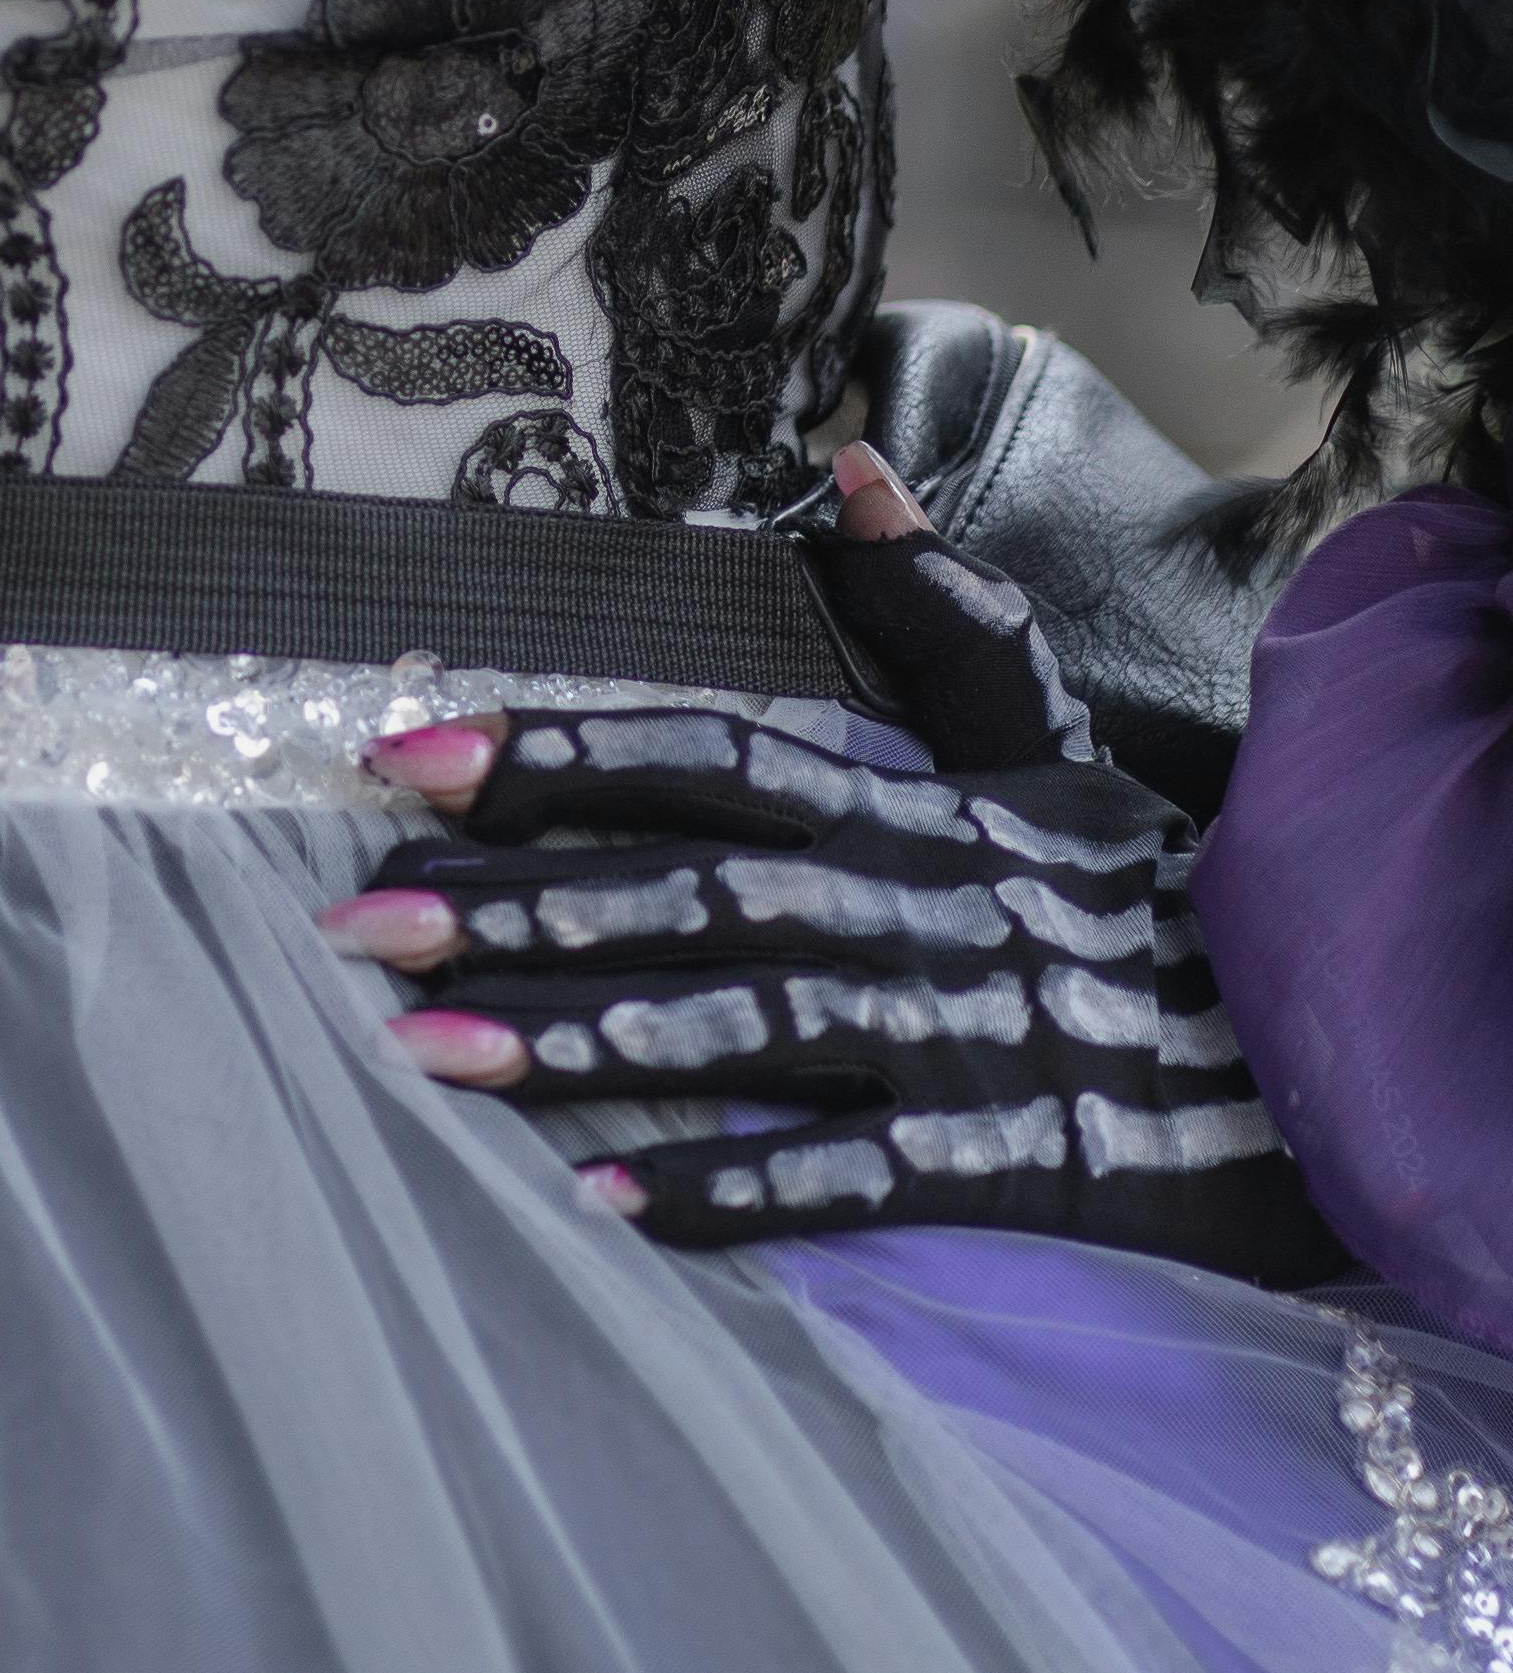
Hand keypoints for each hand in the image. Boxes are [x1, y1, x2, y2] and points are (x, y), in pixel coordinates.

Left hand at [317, 448, 1335, 1274]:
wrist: (1322, 1045)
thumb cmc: (1149, 893)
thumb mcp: (1051, 740)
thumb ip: (941, 612)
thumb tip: (853, 462)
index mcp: (905, 805)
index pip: (703, 755)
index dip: (555, 750)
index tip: (401, 756)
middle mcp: (912, 905)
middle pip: (688, 889)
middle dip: (514, 903)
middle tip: (351, 924)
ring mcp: (956, 1030)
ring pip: (740, 1025)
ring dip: (579, 1042)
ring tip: (426, 1058)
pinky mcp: (1008, 1155)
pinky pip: (851, 1170)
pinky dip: (733, 1191)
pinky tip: (606, 1211)